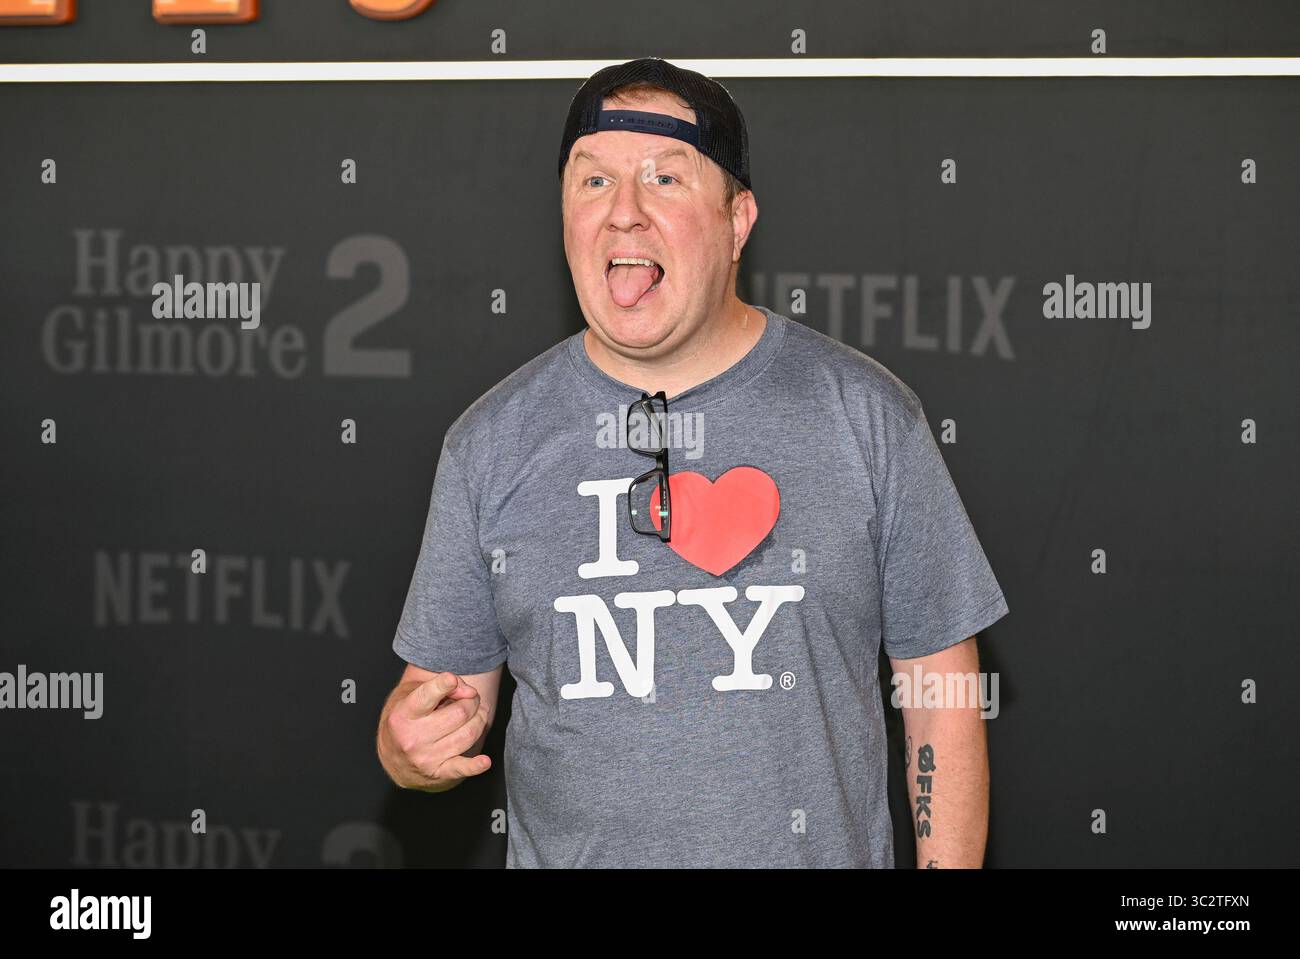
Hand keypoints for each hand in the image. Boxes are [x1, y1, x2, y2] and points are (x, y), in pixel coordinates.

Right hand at [380, 672, 491, 791]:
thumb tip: (468, 692)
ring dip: (480, 721)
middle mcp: (412, 738)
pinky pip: (461, 769)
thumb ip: (439, 685)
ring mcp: (426, 758)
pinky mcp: (438, 773)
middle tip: (472, 698)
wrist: (392, 759)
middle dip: (472, 701)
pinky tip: (485, 761)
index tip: (451, 679)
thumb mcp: (412, 694)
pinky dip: (476, 766)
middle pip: (459, 713)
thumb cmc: (406, 719)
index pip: (426, 696)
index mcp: (403, 715)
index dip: (443, 685)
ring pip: (468, 734)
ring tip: (478, 714)